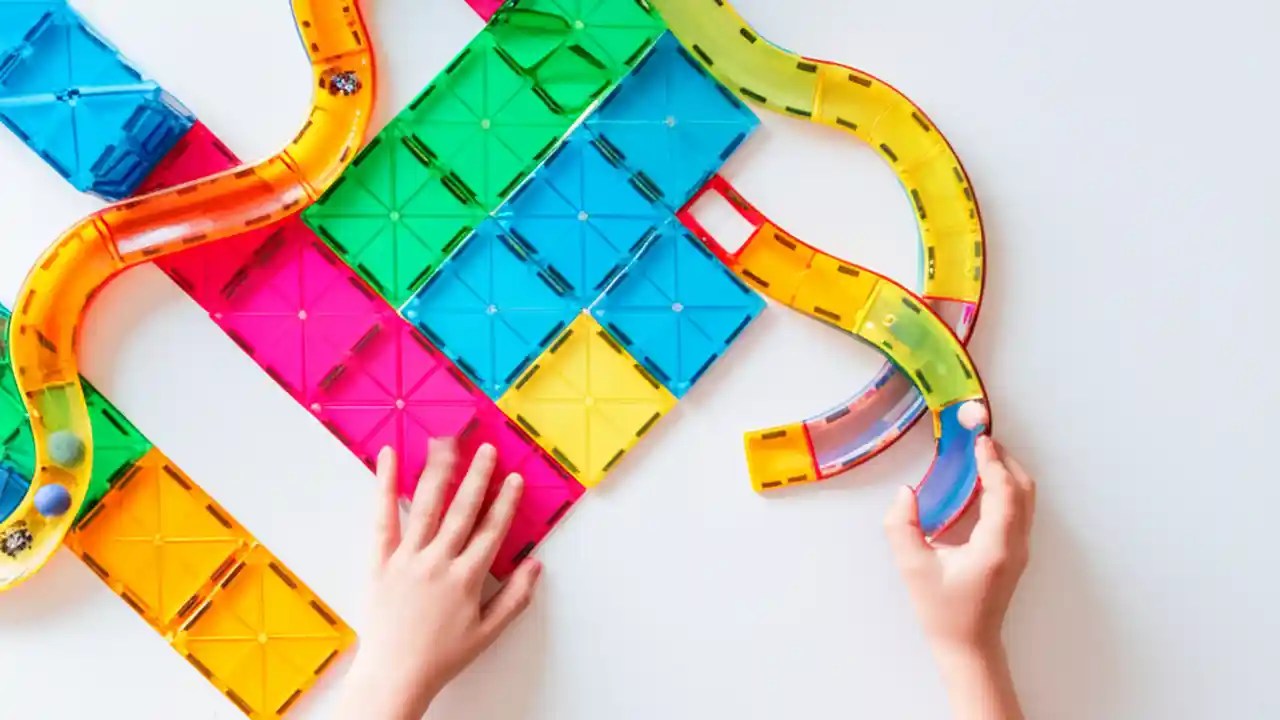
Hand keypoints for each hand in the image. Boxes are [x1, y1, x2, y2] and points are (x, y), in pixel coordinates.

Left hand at [335, 439, 542, 719]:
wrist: (395, 674)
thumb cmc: (441, 657)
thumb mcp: (487, 633)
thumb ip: (515, 598)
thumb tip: (535, 565)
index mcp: (467, 578)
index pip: (492, 530)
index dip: (505, 502)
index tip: (514, 479)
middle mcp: (439, 561)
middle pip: (463, 510)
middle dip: (478, 476)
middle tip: (487, 450)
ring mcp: (408, 558)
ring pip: (427, 505)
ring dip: (440, 471)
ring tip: (448, 444)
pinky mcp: (380, 560)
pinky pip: (383, 516)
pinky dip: (384, 485)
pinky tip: (388, 458)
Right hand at [884, 427, 1034, 719]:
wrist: (967, 647)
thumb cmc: (943, 612)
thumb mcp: (913, 568)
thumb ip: (902, 526)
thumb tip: (905, 494)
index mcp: (996, 545)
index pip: (1003, 491)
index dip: (992, 461)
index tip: (977, 438)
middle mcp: (1015, 544)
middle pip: (1024, 488)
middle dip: (1004, 459)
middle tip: (977, 439)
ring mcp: (1019, 549)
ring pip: (1025, 498)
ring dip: (1006, 471)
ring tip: (979, 455)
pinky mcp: (1014, 552)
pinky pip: (1017, 509)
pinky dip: (1004, 488)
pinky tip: (980, 483)